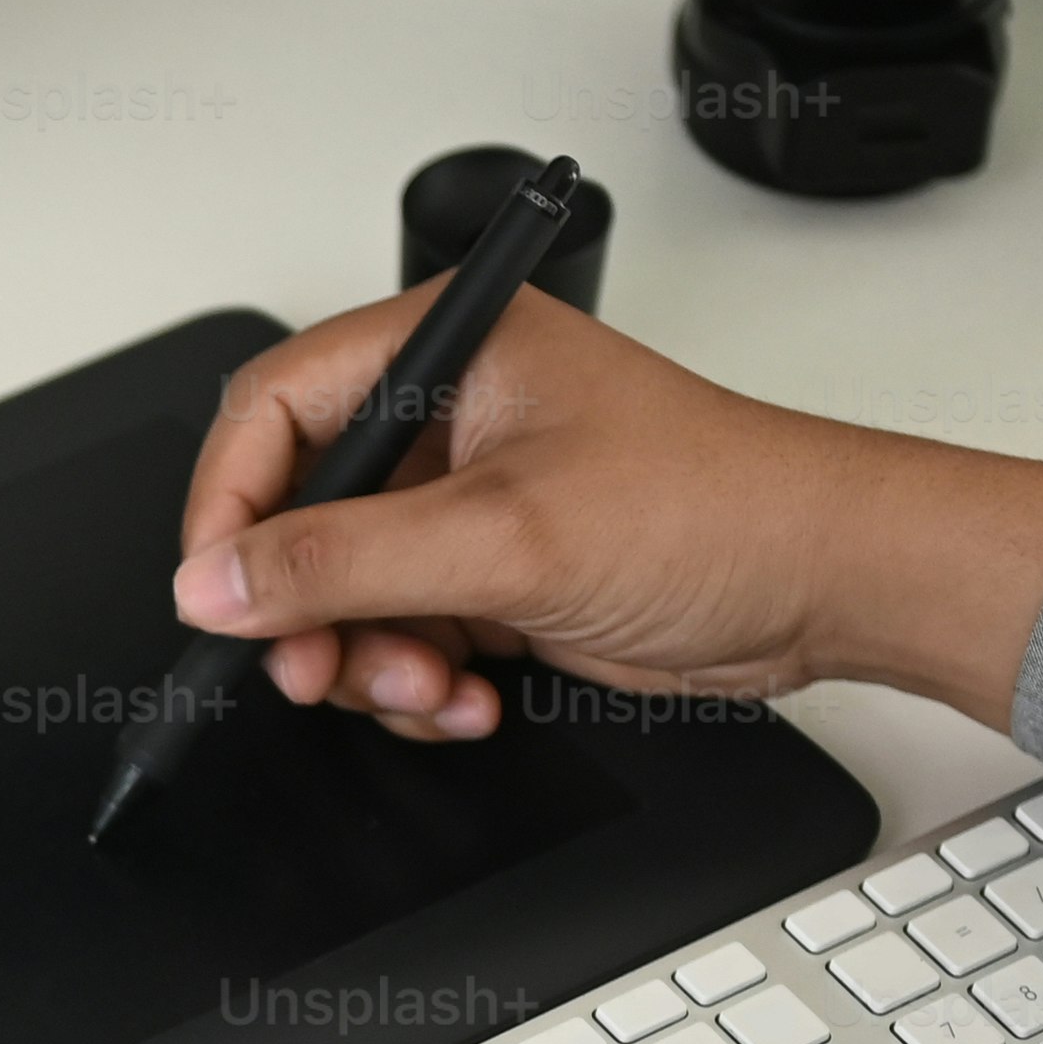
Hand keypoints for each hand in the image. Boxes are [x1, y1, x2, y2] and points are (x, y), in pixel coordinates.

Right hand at [173, 285, 1042, 740]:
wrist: (824, 582)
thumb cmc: (718, 507)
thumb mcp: (504, 537)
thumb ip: (343, 561)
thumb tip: (218, 582)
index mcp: (447, 345)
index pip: (273, 411)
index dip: (230, 507)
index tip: (219, 594)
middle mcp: (448, 412)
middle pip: (298, 515)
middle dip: (309, 611)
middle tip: (321, 669)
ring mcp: (468, 497)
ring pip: (344, 591)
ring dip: (371, 660)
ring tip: (433, 687)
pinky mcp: (492, 572)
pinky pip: (400, 634)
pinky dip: (418, 681)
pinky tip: (471, 698)